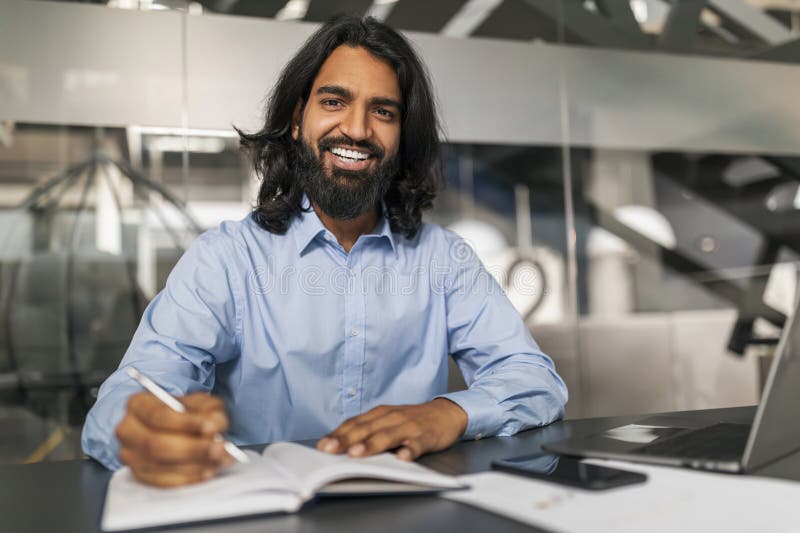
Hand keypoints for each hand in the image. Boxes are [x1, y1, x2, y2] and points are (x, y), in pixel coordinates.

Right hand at [115, 391, 233, 486]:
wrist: (175, 427)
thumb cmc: (186, 412)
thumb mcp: (201, 403)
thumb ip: (210, 410)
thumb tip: (213, 426)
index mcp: (138, 404)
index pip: (158, 415)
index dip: (185, 423)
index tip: (210, 428)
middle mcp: (127, 430)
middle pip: (155, 444)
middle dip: (191, 448)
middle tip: (219, 448)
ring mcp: (130, 455)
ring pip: (159, 465)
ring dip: (193, 465)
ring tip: (218, 459)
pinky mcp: (138, 475)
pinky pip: (161, 482)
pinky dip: (187, 479)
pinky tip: (206, 471)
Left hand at [316, 398, 467, 460]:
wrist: (446, 413)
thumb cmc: (411, 421)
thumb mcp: (387, 421)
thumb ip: (368, 431)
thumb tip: (341, 447)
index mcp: (379, 414)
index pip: (354, 423)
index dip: (338, 434)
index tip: (322, 445)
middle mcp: (391, 418)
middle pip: (366, 429)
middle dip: (346, 439)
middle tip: (330, 450)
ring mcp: (409, 427)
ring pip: (388, 436)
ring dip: (371, 444)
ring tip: (357, 454)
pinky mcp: (426, 436)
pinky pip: (417, 444)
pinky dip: (410, 450)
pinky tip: (403, 458)